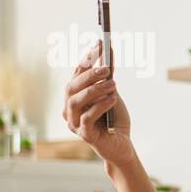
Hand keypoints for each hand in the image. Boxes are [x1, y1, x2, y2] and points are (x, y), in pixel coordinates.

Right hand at [62, 40, 133, 172]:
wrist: (121, 147)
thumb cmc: (114, 121)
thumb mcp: (112, 97)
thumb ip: (107, 82)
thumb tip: (107, 60)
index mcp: (74, 98)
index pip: (77, 75)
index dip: (86, 59)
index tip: (99, 45)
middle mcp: (69, 109)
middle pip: (72, 87)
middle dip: (89, 75)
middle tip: (107, 68)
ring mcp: (74, 123)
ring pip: (76, 101)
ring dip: (94, 90)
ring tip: (113, 83)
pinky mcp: (84, 135)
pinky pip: (87, 118)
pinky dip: (99, 106)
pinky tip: (112, 99)